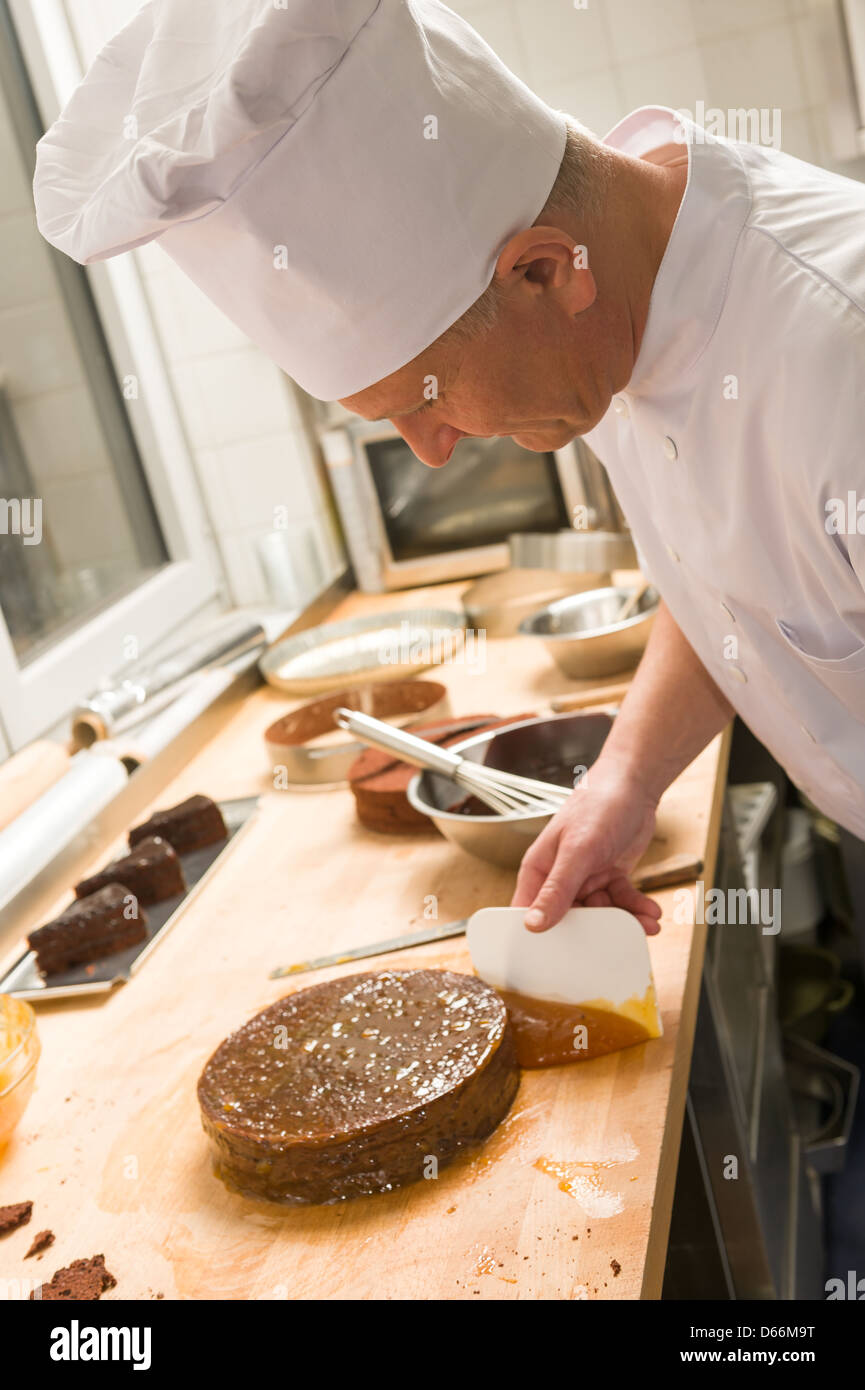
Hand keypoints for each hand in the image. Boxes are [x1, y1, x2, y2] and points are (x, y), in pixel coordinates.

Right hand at [510, 761, 661, 933]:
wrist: (634, 784)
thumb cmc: (597, 806)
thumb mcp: (577, 852)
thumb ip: (557, 890)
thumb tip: (533, 925)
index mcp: (539, 870)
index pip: (528, 913)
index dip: (538, 938)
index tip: (554, 964)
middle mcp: (559, 876)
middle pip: (569, 919)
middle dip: (594, 934)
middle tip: (614, 948)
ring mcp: (586, 877)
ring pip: (600, 913)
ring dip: (623, 921)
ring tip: (647, 925)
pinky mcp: (610, 875)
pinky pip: (620, 901)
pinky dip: (636, 908)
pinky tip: (651, 912)